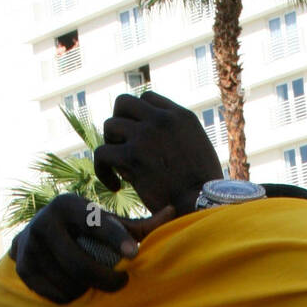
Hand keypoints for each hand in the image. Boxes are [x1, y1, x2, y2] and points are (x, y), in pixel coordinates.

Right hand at [10, 194, 170, 304]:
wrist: (34, 237)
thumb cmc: (83, 232)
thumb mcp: (106, 224)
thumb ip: (137, 226)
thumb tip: (174, 212)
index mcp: (68, 205)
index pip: (95, 223)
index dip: (115, 238)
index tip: (134, 253)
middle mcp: (44, 222)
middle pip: (80, 265)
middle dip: (105, 280)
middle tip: (121, 283)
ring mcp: (30, 247)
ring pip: (69, 283)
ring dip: (86, 289)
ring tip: (90, 281)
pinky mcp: (23, 268)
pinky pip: (56, 294)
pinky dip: (70, 296)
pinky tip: (72, 286)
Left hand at [96, 90, 221, 216]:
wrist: (203, 207)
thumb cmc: (204, 189)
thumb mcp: (199, 149)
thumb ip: (179, 136)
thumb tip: (157, 140)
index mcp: (180, 116)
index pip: (147, 99)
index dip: (137, 117)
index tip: (138, 138)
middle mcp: (162, 119)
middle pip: (124, 103)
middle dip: (118, 123)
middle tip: (121, 146)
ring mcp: (146, 135)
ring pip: (110, 125)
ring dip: (110, 146)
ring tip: (118, 168)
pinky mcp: (132, 157)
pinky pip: (102, 153)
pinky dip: (102, 170)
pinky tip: (115, 186)